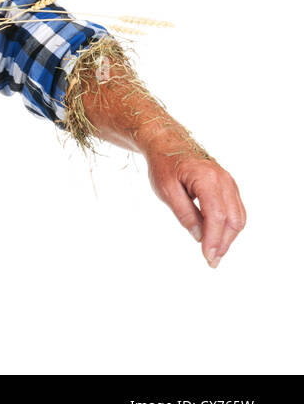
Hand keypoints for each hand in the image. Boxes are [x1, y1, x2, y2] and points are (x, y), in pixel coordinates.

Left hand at [143, 137, 245, 267]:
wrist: (168, 142)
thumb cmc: (164, 165)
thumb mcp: (166, 190)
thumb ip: (184, 213)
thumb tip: (199, 237)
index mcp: (206, 179)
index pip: (216, 215)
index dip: (213, 239)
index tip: (207, 257)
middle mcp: (224, 180)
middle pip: (232, 218)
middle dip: (224, 242)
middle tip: (211, 261)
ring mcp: (229, 182)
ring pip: (238, 216)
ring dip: (229, 237)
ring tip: (215, 253)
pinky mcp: (228, 186)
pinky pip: (235, 209)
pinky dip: (229, 225)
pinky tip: (219, 237)